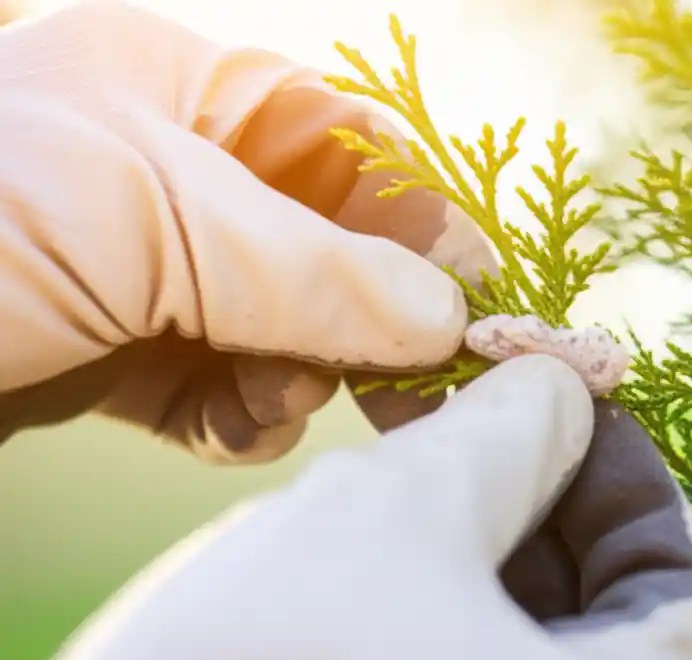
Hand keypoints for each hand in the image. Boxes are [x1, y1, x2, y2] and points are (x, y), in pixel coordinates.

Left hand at [0, 1, 494, 461]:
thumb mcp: (150, 217)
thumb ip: (312, 269)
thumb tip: (447, 318)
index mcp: (178, 90)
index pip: (346, 145)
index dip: (419, 215)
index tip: (474, 298)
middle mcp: (168, 176)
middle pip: (325, 246)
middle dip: (363, 312)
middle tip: (402, 378)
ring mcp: (140, 274)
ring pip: (281, 328)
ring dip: (303, 373)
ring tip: (275, 398)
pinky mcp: (108, 362)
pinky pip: (221, 390)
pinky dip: (245, 417)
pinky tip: (231, 428)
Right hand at [1, 356, 691, 659]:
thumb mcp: (404, 513)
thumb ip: (513, 435)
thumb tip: (561, 388)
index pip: (682, 606)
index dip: (640, 491)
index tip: (583, 415)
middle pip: (607, 628)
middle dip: (552, 504)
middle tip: (495, 416)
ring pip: (527, 652)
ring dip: (491, 544)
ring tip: (426, 455)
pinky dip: (442, 605)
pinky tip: (386, 536)